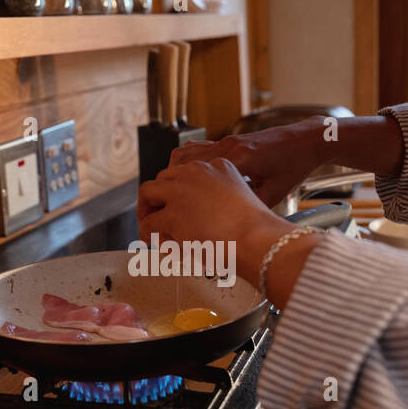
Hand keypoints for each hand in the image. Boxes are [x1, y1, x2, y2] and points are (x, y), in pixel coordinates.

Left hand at [137, 157, 292, 282]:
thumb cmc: (259, 230)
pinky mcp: (173, 213)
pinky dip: (148, 233)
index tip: (182, 207)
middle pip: (165, 178)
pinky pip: (150, 222)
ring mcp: (183, 190)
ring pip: (148, 192)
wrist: (260, 240)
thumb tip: (202, 221)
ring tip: (149, 229)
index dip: (181, 192)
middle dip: (160, 198)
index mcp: (219, 165)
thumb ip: (219, 203)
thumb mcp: (241, 202)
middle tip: (159, 218)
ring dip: (146, 210)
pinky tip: (156, 243)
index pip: (188, 173)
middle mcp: (198, 171)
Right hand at [167, 117, 336, 208]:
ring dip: (173, 174)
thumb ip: (249, 206)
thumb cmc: (295, 166)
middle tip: (157, 207)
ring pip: (185, 155)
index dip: (177, 196)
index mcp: (239, 159)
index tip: (167, 212)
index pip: (195, 177)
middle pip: (181, 164)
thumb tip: (228, 227)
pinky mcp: (228, 142)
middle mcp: (227, 146)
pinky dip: (186, 163)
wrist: (306, 141)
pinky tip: (185, 179)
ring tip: (169, 196)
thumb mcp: (276, 193)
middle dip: (165, 186)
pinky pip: (197, 149)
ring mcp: (226, 142)